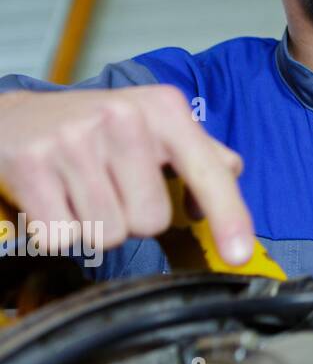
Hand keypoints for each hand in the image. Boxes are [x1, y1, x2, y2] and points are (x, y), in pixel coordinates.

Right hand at [0, 87, 252, 264]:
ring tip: (81, 191)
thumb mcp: (154, 124)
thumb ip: (200, 150)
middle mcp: (124, 118)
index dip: (229, 216)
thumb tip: (231, 172)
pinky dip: (58, 230)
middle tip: (112, 188)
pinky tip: (53, 198)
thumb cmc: (95, 127)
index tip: (238, 256)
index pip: (208, 171)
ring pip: (110, 233)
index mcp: (164, 108)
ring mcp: (75, 140)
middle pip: (153, 220)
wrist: (14, 117)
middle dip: (134, 218)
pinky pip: (63, 237)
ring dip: (96, 225)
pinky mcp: (32, 165)